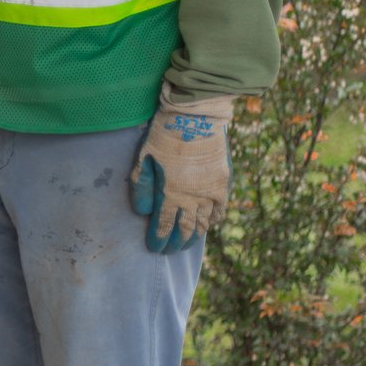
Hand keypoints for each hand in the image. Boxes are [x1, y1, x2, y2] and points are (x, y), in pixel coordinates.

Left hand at [128, 90, 234, 251]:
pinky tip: (208, 226)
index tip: (154, 248)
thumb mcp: (144, 158)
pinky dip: (213, 220)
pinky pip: (220, 209)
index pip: (164, 225)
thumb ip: (142, 187)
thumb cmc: (164, 134)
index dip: (158, 239)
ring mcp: (211, 191)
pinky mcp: (223, 182)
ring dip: (194, 236)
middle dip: (175, 243)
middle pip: (184, 230)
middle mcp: (193, 198)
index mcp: (171, 193)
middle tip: (168, 251)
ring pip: (203, 223)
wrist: (197, 115)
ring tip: (185, 244)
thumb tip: (143, 212)